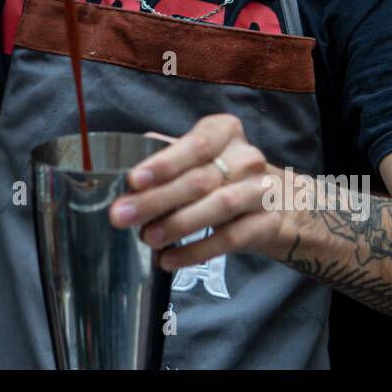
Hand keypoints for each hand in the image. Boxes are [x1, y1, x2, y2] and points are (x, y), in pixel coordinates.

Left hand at [108, 114, 287, 269]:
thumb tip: (122, 160)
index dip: (164, 163)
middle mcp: (247, 158)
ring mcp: (261, 191)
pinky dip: (196, 251)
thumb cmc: (219, 173)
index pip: (195, 145)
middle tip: (122, 215)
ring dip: (177, 225)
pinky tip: (169, 259)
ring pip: (219, 207)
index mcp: (225, 132)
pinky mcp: (267, 223)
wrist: (270, 200)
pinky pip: (230, 239)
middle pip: (200, 180)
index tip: (133, 180)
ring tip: (147, 238)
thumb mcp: (195, 157)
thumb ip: (164, 156)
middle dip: (157, 200)